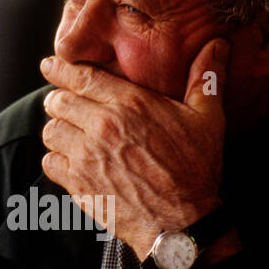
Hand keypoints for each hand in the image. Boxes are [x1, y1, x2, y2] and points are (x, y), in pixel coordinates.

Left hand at [39, 38, 229, 258]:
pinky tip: (70, 161)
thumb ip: (206, 79)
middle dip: (59, 100)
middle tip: (65, 104)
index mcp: (130, 103)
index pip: (81, 76)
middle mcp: (103, 126)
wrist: (181, 223)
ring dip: (58, 131)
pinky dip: (55, 160)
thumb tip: (218, 45)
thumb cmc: (195, 171)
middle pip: (58, 101)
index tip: (50, 65)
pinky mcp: (79, 184)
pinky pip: (49, 162)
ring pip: (51, 131)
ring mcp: (87, 156)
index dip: (60, 69)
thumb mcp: (207, 120)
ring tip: (70, 134)